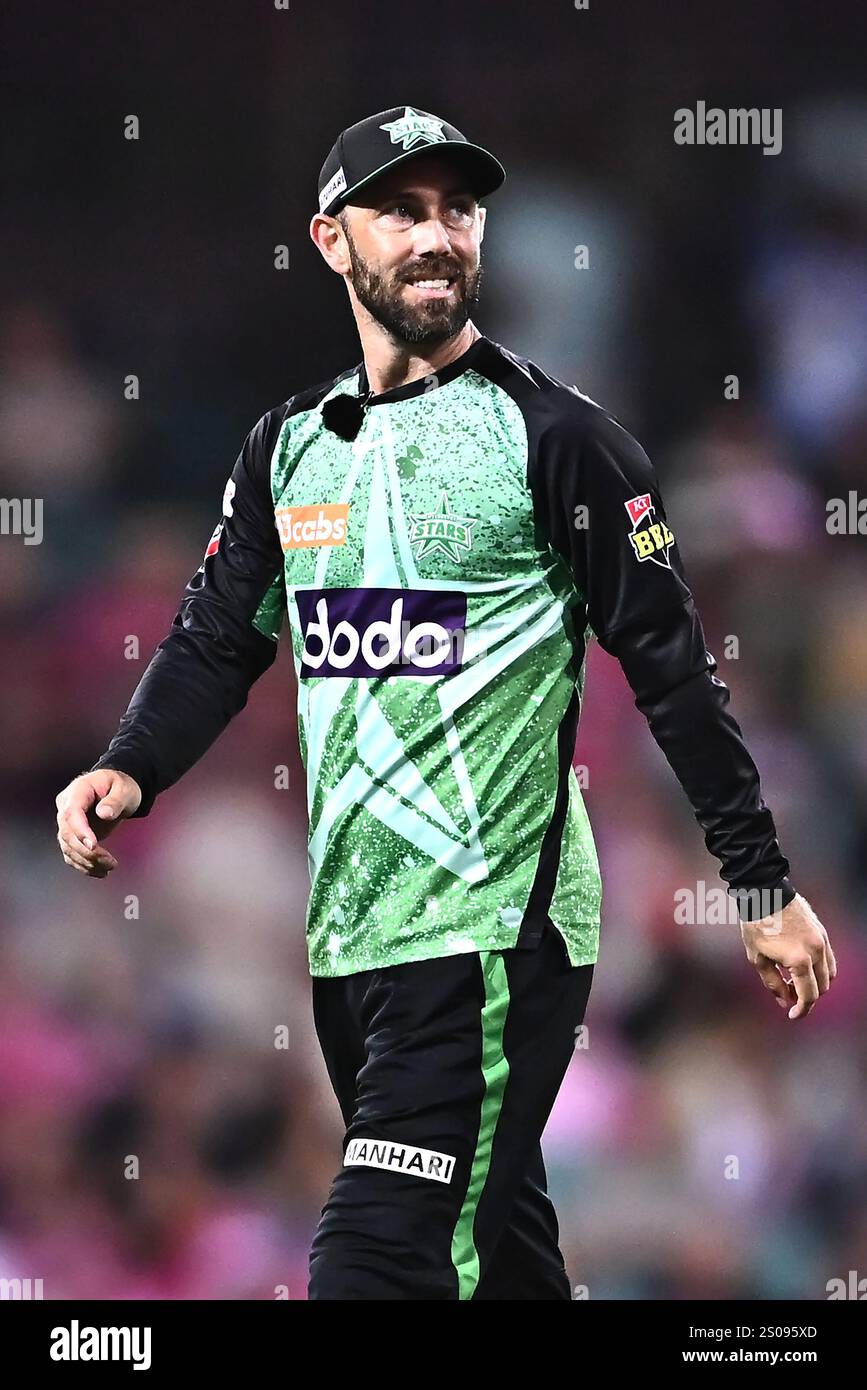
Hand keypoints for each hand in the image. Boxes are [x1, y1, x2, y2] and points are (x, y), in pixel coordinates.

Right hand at [55, 769, 141, 876]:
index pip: (71, 813)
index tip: (94, 846)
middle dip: (87, 852)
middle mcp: (66, 807)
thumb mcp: (124, 789)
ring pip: (68, 847)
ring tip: (109, 868)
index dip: (80, 831)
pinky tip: (100, 872)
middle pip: (67, 833)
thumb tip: (104, 813)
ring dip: (87, 862)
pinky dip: (84, 865)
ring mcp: (67, 822)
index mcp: (77, 791)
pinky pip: (71, 853)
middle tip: (110, 862)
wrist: (117, 791)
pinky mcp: (72, 835)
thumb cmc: (121, 786)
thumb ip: (115, 800)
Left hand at [741, 892, 836, 1019]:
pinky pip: (829, 958)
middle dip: (807, 996)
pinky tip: (802, 965)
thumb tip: (785, 1002)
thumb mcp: (758, 958)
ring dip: (815, 983)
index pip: (808, 995)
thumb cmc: (756, 924)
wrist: (764, 893)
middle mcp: (816, 951)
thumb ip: (773, 983)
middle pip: (822, 987)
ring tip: (794, 979)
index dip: (802, 1009)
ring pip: (829, 974)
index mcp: (799, 960)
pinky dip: (820, 969)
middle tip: (788, 993)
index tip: (793, 1015)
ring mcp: (821, 940)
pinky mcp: (822, 932)